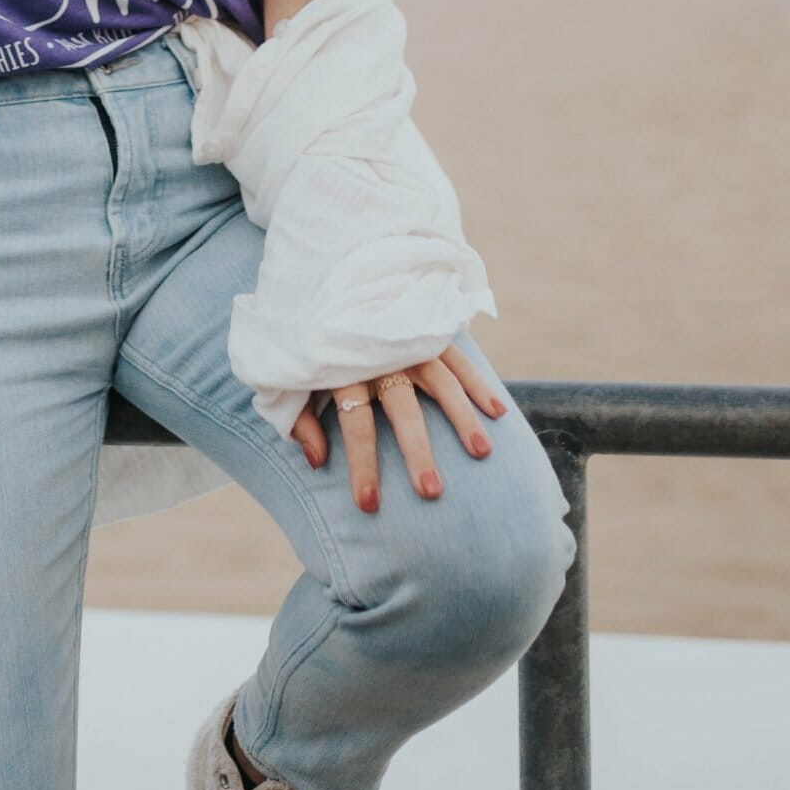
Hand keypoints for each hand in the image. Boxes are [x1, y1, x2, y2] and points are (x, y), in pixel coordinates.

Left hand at [289, 343, 508, 513]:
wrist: (319, 283)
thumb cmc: (307, 344)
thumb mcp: (291, 379)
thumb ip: (301, 420)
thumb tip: (318, 461)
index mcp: (343, 368)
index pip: (356, 424)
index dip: (362, 465)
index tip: (369, 505)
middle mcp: (379, 354)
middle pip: (402, 407)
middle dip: (417, 451)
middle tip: (431, 492)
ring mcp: (407, 339)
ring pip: (440, 380)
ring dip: (462, 417)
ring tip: (482, 454)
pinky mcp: (427, 328)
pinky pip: (458, 356)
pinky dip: (478, 382)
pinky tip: (498, 413)